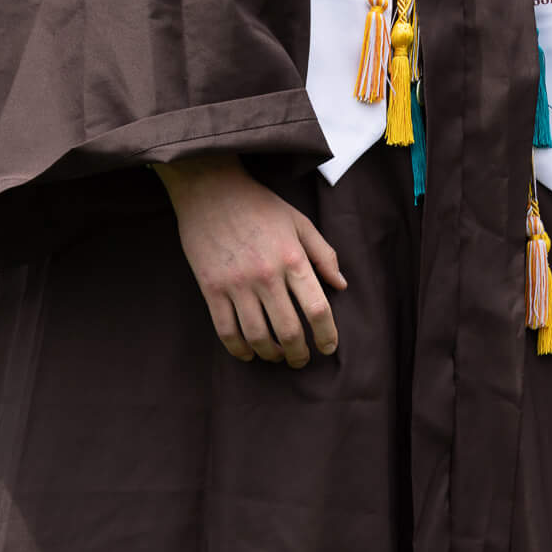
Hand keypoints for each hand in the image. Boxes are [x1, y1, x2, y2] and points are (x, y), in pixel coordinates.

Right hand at [155, 156, 345, 366]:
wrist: (211, 191)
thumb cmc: (260, 206)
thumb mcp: (300, 222)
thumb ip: (324, 255)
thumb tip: (341, 286)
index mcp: (293, 258)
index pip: (317, 308)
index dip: (326, 334)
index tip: (328, 348)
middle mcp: (266, 276)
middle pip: (288, 329)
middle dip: (299, 352)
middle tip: (302, 360)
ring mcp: (236, 284)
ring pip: (257, 335)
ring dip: (271, 354)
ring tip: (278, 356)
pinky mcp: (211, 289)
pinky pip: (226, 330)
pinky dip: (239, 348)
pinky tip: (248, 353)